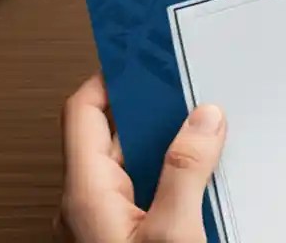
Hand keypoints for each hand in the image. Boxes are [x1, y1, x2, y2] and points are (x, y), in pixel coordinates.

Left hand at [57, 75, 226, 242]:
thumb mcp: (173, 234)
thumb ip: (186, 174)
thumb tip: (203, 119)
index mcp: (86, 195)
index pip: (83, 113)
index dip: (109, 80)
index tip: (140, 59)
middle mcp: (84, 207)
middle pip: (109, 139)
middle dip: (149, 113)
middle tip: (183, 93)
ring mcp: (98, 225)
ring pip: (128, 168)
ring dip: (163, 150)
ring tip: (201, 137)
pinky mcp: (118, 238)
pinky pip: (139, 194)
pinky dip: (167, 179)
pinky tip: (197, 184)